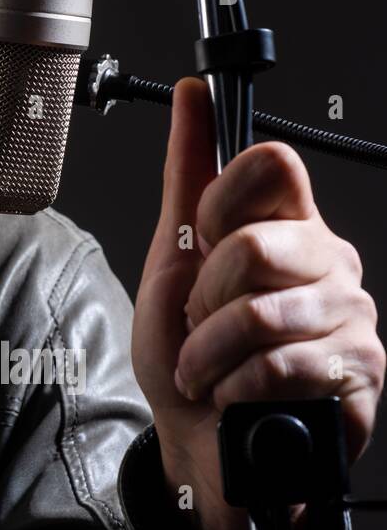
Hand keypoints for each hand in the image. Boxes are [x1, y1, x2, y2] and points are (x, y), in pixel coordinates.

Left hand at [132, 76, 383, 529]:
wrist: (196, 436)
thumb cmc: (186, 350)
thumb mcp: (171, 254)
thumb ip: (186, 172)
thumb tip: (191, 93)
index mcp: (284, 223)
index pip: (273, 164)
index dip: (221, 202)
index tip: (202, 240)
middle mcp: (326, 258)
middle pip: (255, 243)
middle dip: (204, 297)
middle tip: (201, 323)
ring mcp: (349, 311)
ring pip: (261, 312)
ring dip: (210, 350)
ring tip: (210, 366)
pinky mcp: (359, 367)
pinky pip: (280, 362)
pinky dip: (235, 385)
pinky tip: (237, 393)